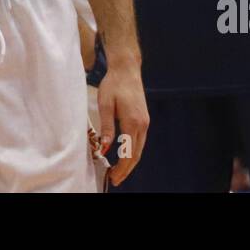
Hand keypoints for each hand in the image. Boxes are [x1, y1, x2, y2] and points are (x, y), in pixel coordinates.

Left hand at [96, 59, 148, 185]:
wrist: (127, 69)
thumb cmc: (114, 84)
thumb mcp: (105, 105)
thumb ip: (106, 127)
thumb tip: (104, 148)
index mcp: (133, 122)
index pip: (129, 152)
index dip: (121, 167)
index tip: (112, 177)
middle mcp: (142, 124)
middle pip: (136, 154)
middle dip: (126, 169)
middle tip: (115, 180)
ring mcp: (145, 121)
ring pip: (139, 148)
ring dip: (130, 162)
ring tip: (118, 172)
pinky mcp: (144, 118)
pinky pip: (139, 141)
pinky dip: (133, 151)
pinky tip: (124, 155)